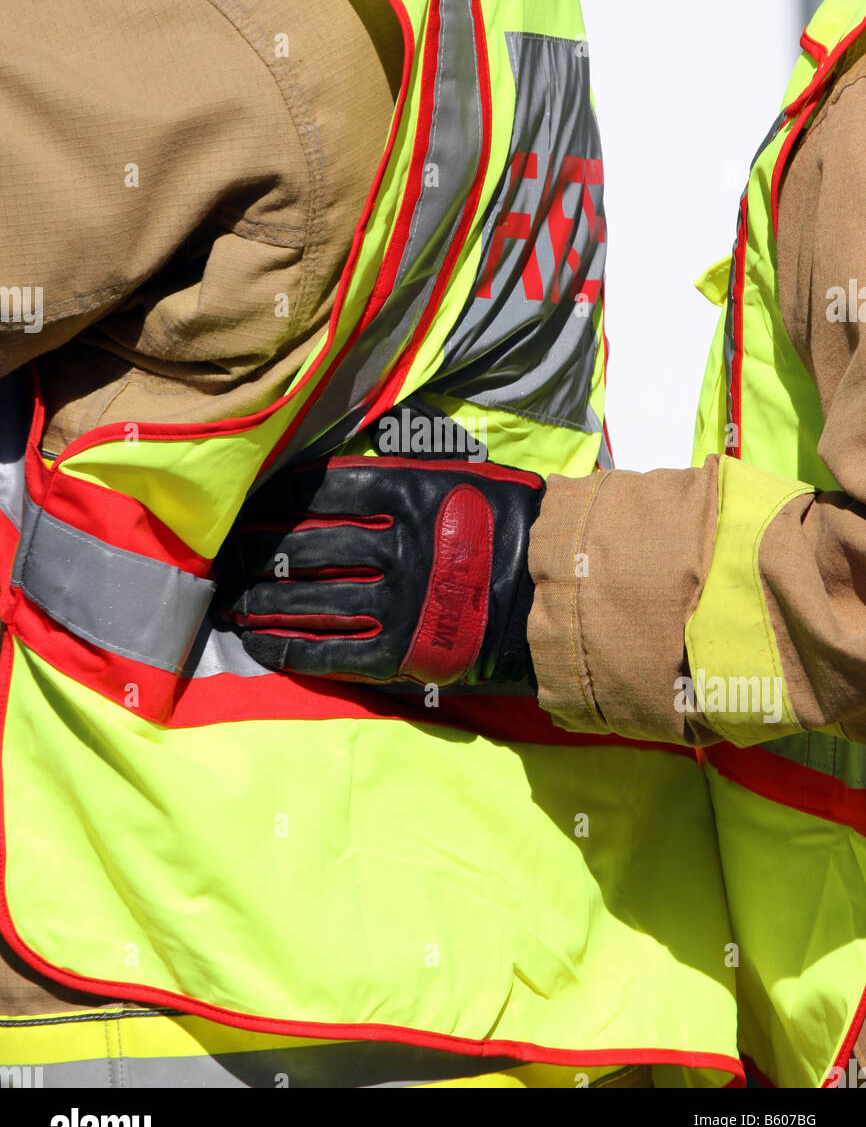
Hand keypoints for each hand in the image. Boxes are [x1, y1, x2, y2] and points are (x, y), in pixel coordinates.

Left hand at [216, 456, 544, 685]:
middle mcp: (398, 545)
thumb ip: (404, 473)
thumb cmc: (515, 528)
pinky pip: (330, 652)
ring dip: (260, 600)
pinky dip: (288, 645)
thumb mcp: (464, 478)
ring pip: (309, 600)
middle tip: (223, 558)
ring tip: (228, 601)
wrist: (564, 596)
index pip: (323, 489)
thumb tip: (343, 473)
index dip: (277, 499)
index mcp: (412, 493)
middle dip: (256, 553)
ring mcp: (399, 602)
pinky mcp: (403, 653)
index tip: (248, 506)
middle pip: (304, 547)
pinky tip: (255, 640)